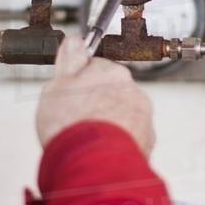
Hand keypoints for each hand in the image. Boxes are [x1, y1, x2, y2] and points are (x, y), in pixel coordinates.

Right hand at [36, 36, 154, 155]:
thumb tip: (75, 41)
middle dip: (97, 102)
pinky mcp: (146, 141)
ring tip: (87, 138)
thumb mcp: (57, 85)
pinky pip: (130, 137)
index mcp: (111, 72)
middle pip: (111, 91)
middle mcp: (132, 90)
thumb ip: (70, 60)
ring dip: (108, 123)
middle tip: (76, 119)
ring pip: (122, 114)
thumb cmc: (72, 124)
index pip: (95, 67)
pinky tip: (99, 150)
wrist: (92, 163)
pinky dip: (117, 142)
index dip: (79, 82)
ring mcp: (142, 116)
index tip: (71, 94)